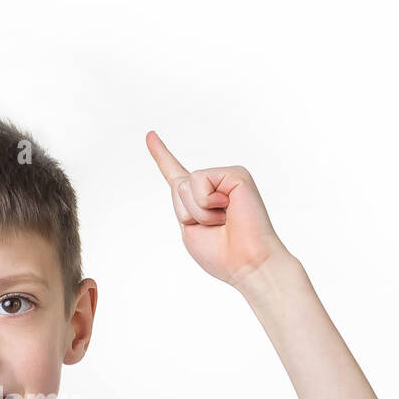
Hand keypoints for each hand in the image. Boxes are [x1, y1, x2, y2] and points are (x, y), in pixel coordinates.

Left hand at [146, 131, 289, 287]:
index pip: (176, 173)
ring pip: (186, 184)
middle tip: (215, 227)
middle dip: (186, 213)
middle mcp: (213, 185)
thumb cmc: (222, 254)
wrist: (248, 263)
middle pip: (177, 186)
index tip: (150, 135)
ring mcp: (226, 178)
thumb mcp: (190, 229)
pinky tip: (228, 211)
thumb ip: (182, 203)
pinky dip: (207, 203)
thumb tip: (182, 180)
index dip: (161, 155)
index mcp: (200, 199)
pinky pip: (200, 181)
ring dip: (197, 211)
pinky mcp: (236, 174)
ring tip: (222, 221)